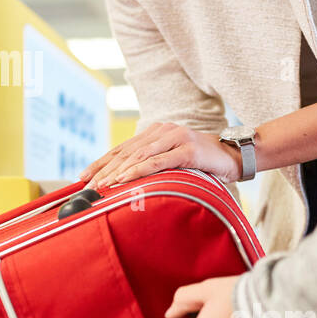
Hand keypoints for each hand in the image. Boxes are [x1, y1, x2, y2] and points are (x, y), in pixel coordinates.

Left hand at [81, 122, 242, 190]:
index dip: (100, 162)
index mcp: (155, 133)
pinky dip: (140, 171)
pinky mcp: (188, 149)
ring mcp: (175, 138)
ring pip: (139, 156)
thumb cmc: (202, 164)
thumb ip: (152, 166)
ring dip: (118, 172)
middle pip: (125, 152)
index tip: (81, 177)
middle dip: (103, 170)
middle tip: (86, 186)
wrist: (235, 157)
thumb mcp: (172, 163)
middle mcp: (162, 131)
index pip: (121, 149)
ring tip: (101, 185)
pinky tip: (125, 180)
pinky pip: (159, 161)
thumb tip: (122, 184)